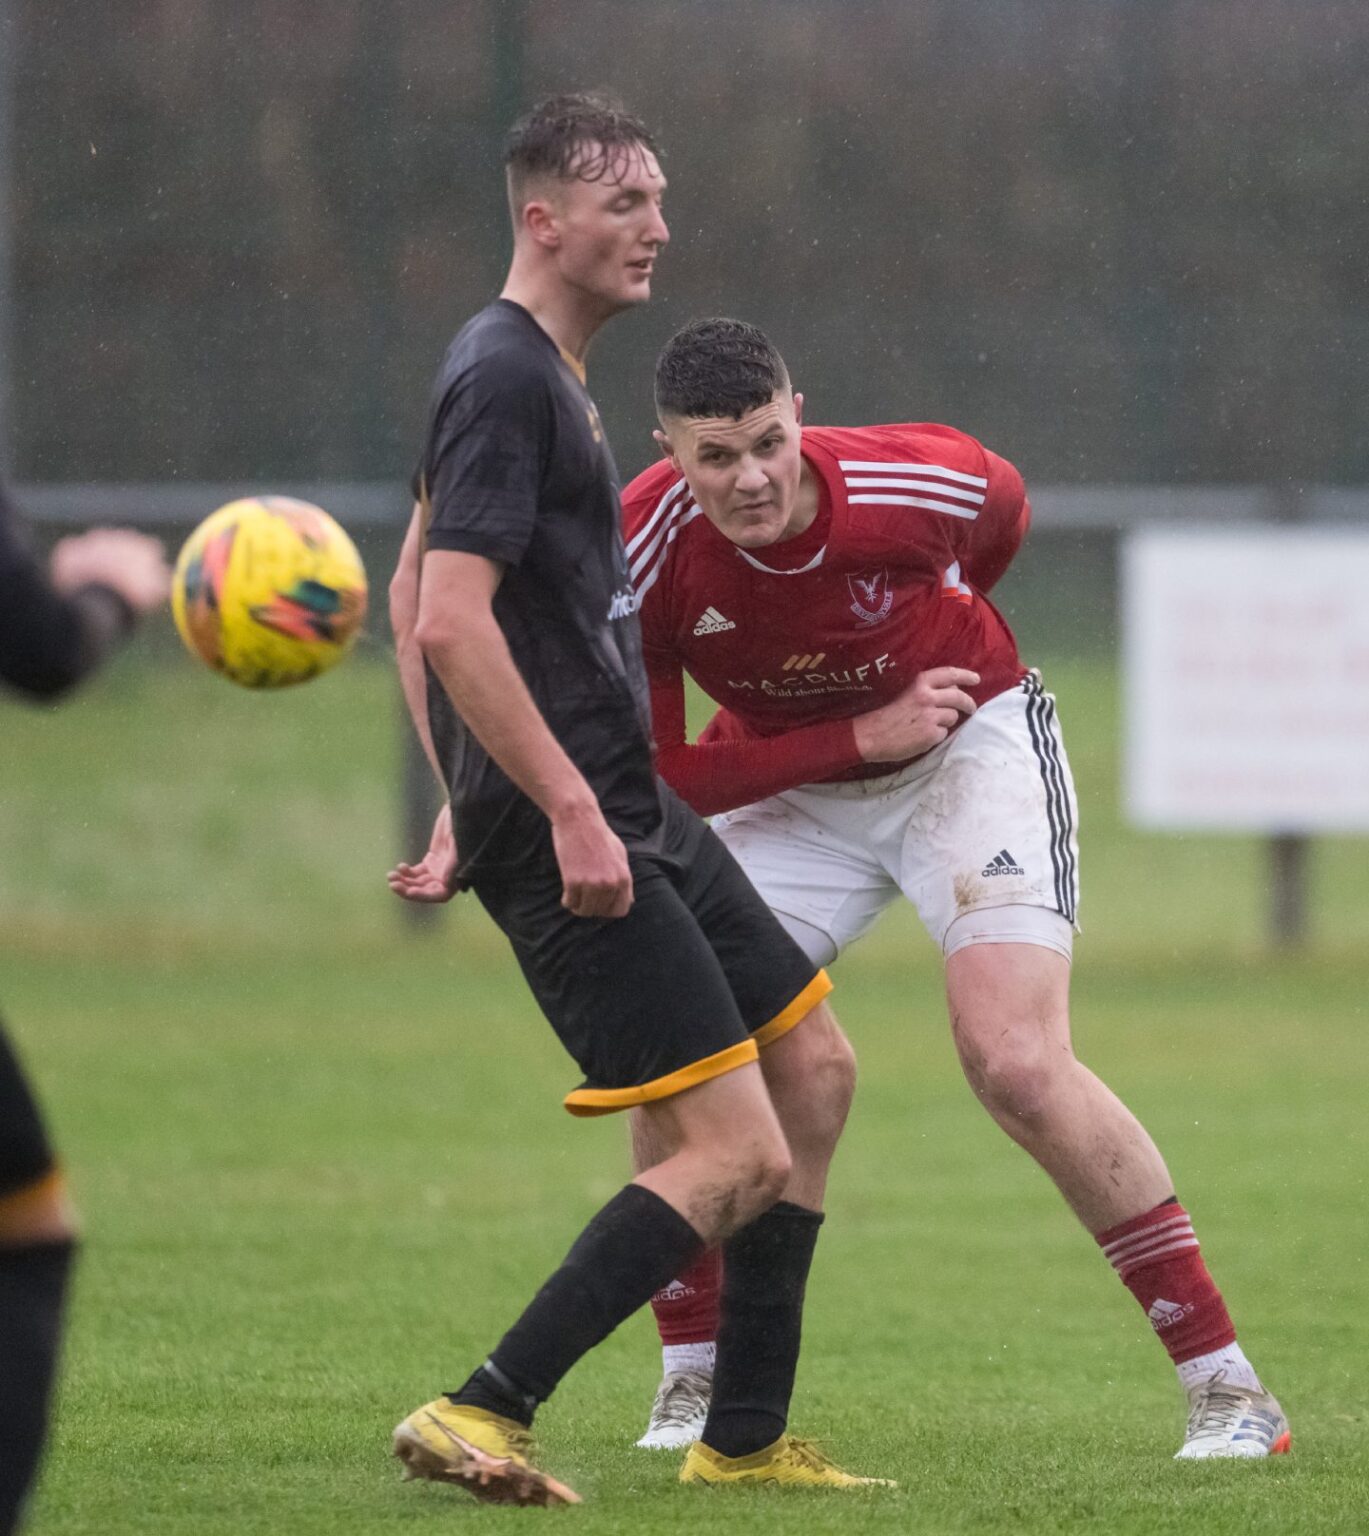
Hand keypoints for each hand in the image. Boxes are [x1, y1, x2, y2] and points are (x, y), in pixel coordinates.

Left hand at [50, 528, 170, 613]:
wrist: (92, 605)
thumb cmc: (128, 601)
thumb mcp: (154, 595)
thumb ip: (164, 581)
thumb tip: (169, 574)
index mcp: (144, 547)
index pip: (152, 548)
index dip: (148, 562)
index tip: (144, 576)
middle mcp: (119, 536)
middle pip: (124, 542)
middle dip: (123, 555)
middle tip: (119, 577)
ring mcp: (92, 540)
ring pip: (98, 544)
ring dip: (100, 556)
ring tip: (98, 579)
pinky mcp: (70, 547)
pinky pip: (74, 551)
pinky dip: (76, 562)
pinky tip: (77, 579)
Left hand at [387, 804, 462, 902]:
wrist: (460, 812)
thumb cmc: (463, 828)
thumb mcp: (459, 845)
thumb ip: (453, 865)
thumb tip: (445, 883)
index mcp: (458, 877)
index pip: (440, 895)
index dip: (425, 896)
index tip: (410, 891)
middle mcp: (448, 877)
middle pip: (426, 890)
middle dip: (409, 889)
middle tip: (393, 884)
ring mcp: (438, 869)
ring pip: (418, 882)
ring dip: (404, 881)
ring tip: (390, 875)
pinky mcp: (431, 860)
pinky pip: (416, 872)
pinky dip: (406, 872)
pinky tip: (400, 867)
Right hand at [551, 800, 632, 918]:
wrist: (578, 819)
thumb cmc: (599, 835)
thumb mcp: (620, 855)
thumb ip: (624, 879)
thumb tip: (629, 901)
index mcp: (624, 878)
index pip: (620, 911)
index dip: (609, 910)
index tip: (600, 903)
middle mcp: (610, 884)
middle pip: (600, 912)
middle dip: (592, 906)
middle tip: (584, 895)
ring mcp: (592, 884)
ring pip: (584, 910)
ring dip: (578, 905)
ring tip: (575, 893)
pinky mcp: (573, 881)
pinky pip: (569, 903)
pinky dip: (567, 899)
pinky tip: (567, 890)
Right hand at [852, 667, 980, 762]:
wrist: (871, 735)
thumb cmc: (886, 714)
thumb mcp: (905, 693)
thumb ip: (926, 690)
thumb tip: (950, 692)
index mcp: (920, 682)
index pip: (950, 674)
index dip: (966, 676)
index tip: (976, 679)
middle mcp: (928, 696)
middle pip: (958, 697)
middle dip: (968, 703)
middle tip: (971, 708)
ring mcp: (930, 716)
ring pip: (952, 716)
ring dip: (946, 721)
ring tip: (929, 725)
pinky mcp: (931, 734)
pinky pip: (943, 733)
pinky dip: (936, 736)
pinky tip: (922, 736)